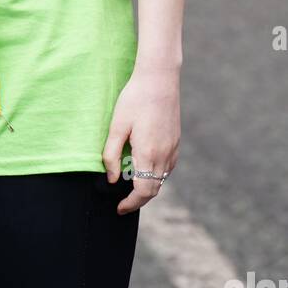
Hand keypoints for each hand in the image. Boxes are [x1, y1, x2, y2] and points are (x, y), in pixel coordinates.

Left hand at [102, 67, 179, 213]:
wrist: (159, 79)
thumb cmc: (134, 99)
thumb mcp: (117, 126)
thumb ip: (111, 155)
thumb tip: (111, 179)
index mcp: (149, 154)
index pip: (143, 192)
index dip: (131, 203)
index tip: (119, 208)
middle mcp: (164, 155)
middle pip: (154, 189)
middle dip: (138, 199)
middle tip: (122, 201)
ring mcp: (173, 149)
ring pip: (162, 179)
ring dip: (148, 186)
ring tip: (130, 184)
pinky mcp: (176, 141)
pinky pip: (168, 167)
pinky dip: (156, 174)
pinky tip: (145, 166)